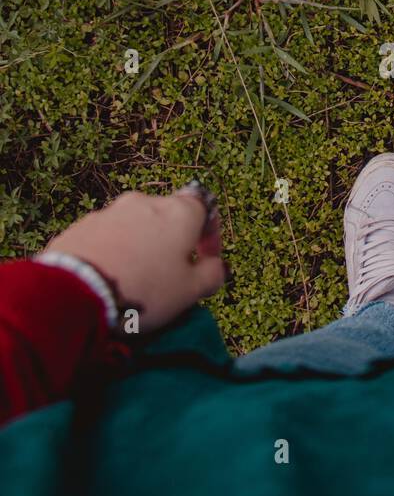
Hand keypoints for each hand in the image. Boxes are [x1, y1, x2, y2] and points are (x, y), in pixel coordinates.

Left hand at [46, 187, 226, 331]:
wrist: (76, 293)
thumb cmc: (143, 290)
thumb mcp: (190, 292)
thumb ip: (212, 275)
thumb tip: (216, 267)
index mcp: (180, 212)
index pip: (206, 208)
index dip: (210, 235)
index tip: (206, 260)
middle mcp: (146, 202)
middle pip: (168, 218)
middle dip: (172, 242)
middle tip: (169, 276)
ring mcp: (111, 211)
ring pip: (136, 226)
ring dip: (142, 246)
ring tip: (134, 280)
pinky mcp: (83, 225)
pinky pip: (108, 236)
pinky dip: (115, 251)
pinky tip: (109, 278)